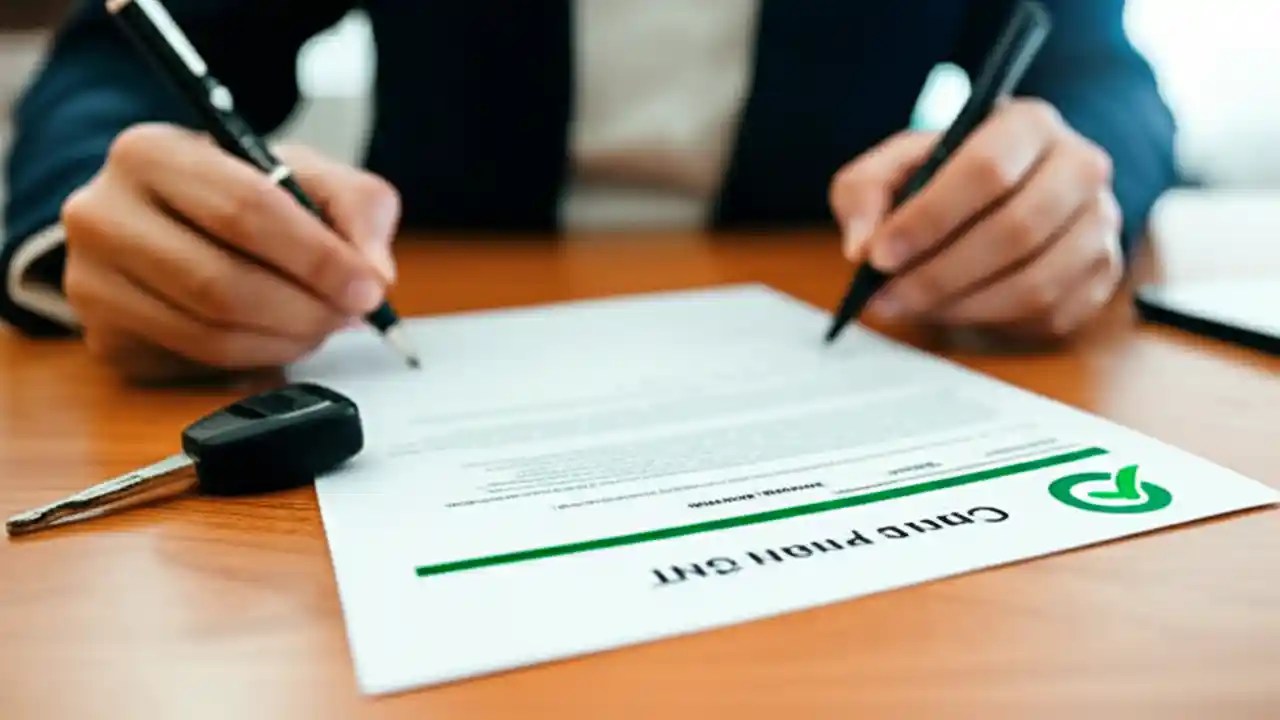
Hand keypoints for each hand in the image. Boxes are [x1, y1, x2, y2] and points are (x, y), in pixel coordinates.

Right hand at [61, 124, 399, 381]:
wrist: (174, 216)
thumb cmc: (244, 191)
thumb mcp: (308, 175)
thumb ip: (357, 207)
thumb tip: (374, 273)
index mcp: (150, 152)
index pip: (243, 211)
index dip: (317, 258)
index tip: (367, 287)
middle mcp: (102, 214)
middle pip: (221, 283)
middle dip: (305, 309)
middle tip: (350, 315)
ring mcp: (93, 281)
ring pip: (209, 333)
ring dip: (286, 340)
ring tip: (322, 324)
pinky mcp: (106, 337)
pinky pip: (197, 364)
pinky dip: (257, 360)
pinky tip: (281, 337)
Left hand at [829, 98, 1122, 339]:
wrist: (1007, 191)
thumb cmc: (946, 175)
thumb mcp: (894, 167)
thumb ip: (864, 193)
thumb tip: (861, 247)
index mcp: (1029, 124)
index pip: (988, 169)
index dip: (929, 219)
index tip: (879, 255)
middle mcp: (1080, 167)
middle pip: (1016, 230)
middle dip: (939, 274)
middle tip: (885, 297)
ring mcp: (1100, 223)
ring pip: (1036, 281)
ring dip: (961, 306)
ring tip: (909, 308)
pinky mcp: (1102, 274)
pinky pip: (1049, 314)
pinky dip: (990, 323)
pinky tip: (950, 312)